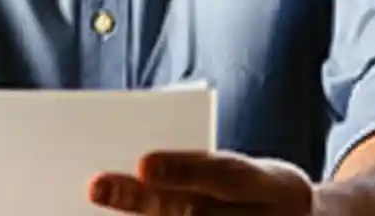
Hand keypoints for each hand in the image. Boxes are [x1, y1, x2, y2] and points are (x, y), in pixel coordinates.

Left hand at [88, 151, 314, 214]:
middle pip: (198, 213)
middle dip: (143, 201)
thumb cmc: (261, 196)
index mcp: (277, 185)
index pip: (226, 174)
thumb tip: (136, 164)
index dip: (185, 169)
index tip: (142, 163)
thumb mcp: (250, 177)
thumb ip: (203, 173)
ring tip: (103, 209)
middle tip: (97, 186)